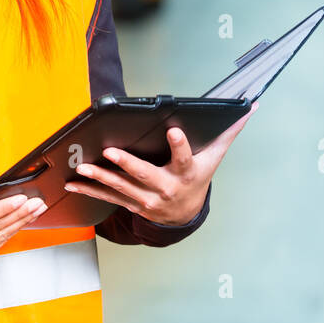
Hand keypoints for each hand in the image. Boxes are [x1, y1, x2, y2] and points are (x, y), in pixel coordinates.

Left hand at [63, 102, 258, 225]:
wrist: (185, 215)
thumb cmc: (197, 179)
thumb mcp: (214, 158)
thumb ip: (228, 132)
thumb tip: (250, 107)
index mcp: (185, 173)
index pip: (184, 158)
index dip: (179, 145)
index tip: (173, 130)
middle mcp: (165, 188)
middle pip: (145, 175)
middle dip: (127, 164)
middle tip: (110, 151)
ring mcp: (146, 199)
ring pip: (121, 188)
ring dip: (100, 177)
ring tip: (83, 166)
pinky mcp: (131, 204)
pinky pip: (108, 197)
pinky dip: (89, 190)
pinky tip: (73, 182)